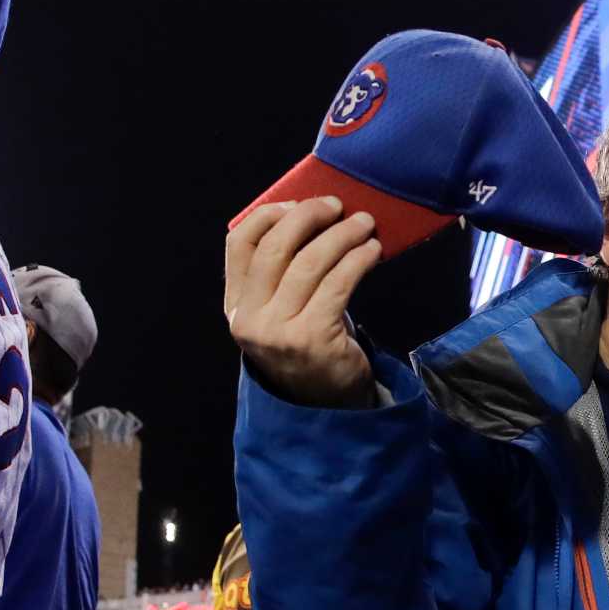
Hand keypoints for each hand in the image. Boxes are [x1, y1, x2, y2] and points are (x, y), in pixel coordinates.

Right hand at [225, 198, 381, 408]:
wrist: (327, 406)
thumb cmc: (309, 345)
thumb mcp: (281, 311)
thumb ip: (282, 272)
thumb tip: (314, 212)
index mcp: (236, 306)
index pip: (239, 244)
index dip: (269, 215)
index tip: (298, 203)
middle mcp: (250, 319)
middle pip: (276, 247)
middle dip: (309, 217)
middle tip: (337, 205)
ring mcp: (278, 332)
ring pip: (310, 262)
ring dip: (342, 234)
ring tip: (364, 224)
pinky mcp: (312, 339)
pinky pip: (338, 284)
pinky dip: (358, 260)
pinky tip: (372, 251)